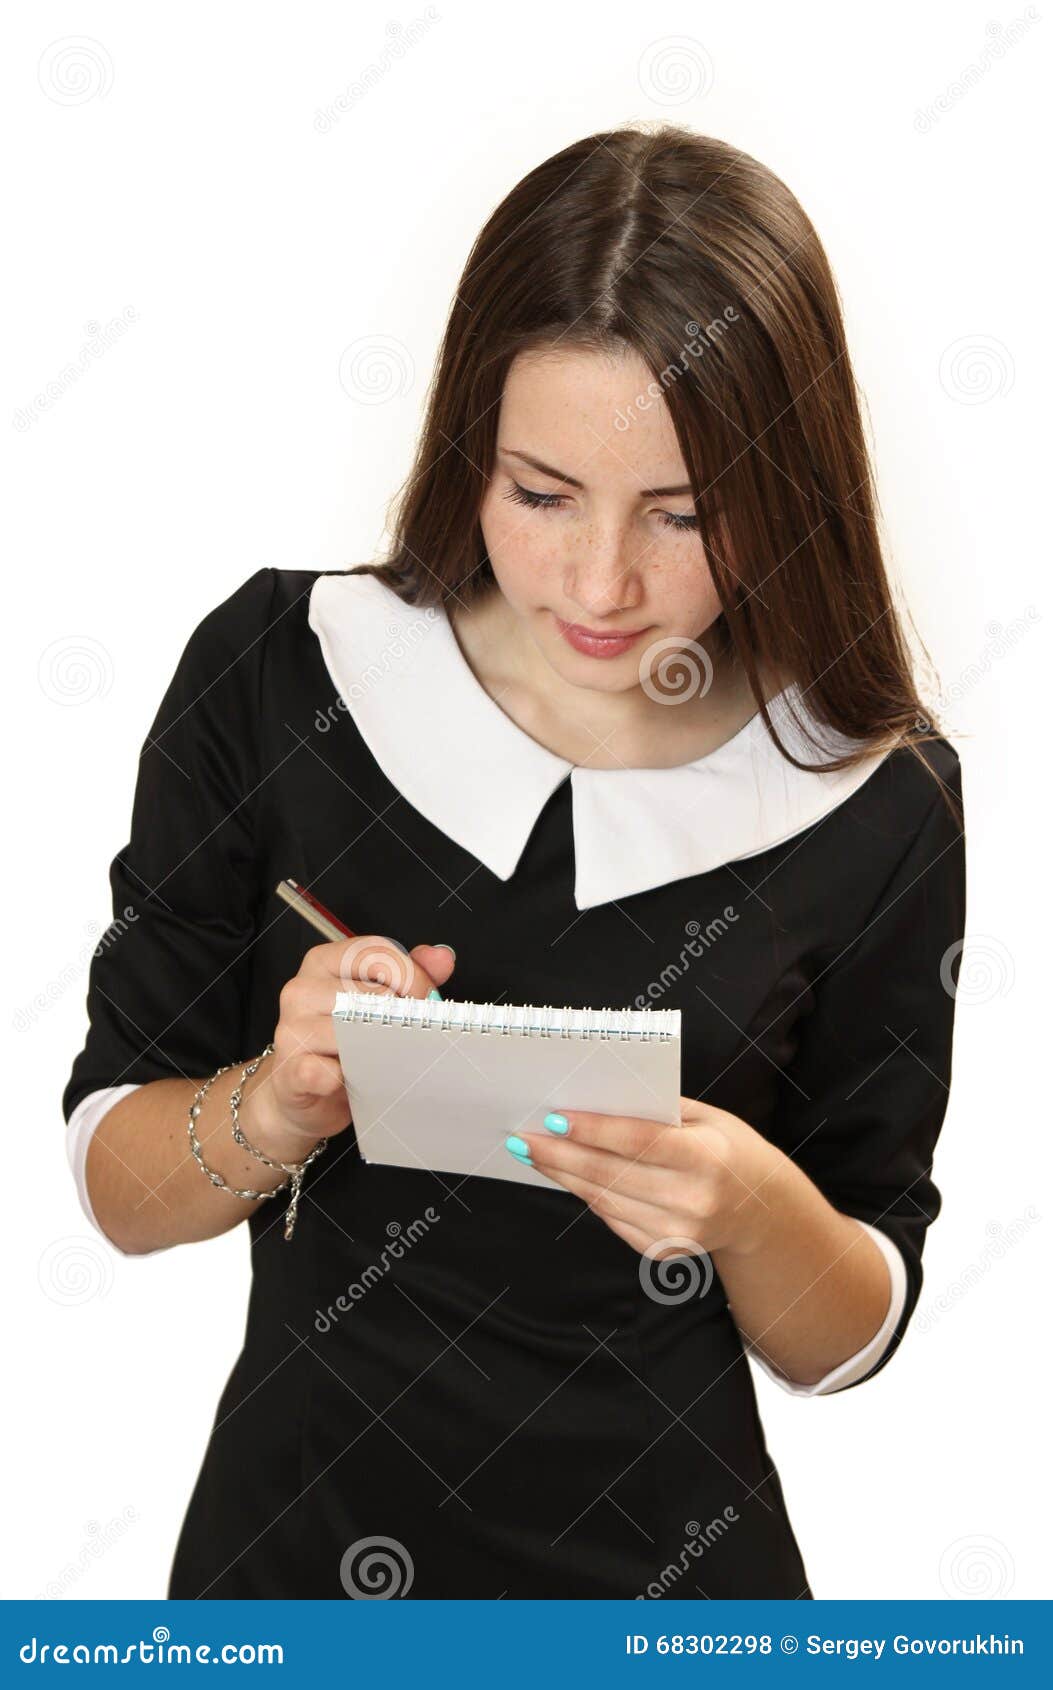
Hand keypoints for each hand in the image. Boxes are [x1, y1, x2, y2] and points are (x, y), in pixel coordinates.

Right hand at [242, 936, 457, 1159]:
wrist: (303, 1093)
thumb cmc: (342, 1043)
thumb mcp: (375, 1002)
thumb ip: (410, 975)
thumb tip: (441, 957)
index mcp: (324, 962)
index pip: (374, 952)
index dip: (411, 975)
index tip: (429, 1000)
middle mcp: (302, 990)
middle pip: (367, 991)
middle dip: (402, 1015)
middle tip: (417, 1034)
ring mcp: (291, 1031)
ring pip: (347, 1030)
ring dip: (378, 1048)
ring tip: (389, 1059)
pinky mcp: (289, 1072)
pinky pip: (316, 1069)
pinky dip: (336, 1076)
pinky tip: (348, 1078)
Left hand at [508, 1096, 785, 1261]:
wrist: (761, 1210)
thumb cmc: (727, 1148)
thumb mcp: (705, 1118)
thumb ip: (656, 1109)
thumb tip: (593, 1099)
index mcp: (706, 1159)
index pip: (639, 1142)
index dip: (593, 1130)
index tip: (553, 1117)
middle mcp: (693, 1201)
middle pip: (611, 1174)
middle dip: (560, 1155)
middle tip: (523, 1137)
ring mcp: (678, 1233)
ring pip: (603, 1200)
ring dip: (562, 1175)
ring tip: (532, 1153)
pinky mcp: (664, 1251)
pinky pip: (612, 1218)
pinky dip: (586, 1194)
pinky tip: (566, 1175)